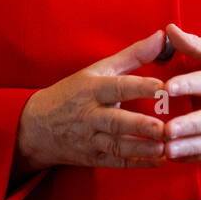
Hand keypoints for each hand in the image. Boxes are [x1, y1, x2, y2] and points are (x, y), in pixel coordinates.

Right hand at [15, 30, 167, 171]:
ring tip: (164, 148)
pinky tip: (159, 161)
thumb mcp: (98, 70)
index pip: (117, 87)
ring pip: (116, 146)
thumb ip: (133, 55)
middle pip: (115, 121)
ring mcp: (90, 139)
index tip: (163, 87)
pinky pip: (116, 162)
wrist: (36, 127)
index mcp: (93, 89)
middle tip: (164, 128)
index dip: (140, 87)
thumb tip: (162, 35)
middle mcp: (90, 115)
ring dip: (141, 149)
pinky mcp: (93, 158)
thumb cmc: (74, 93)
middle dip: (139, 125)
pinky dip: (137, 164)